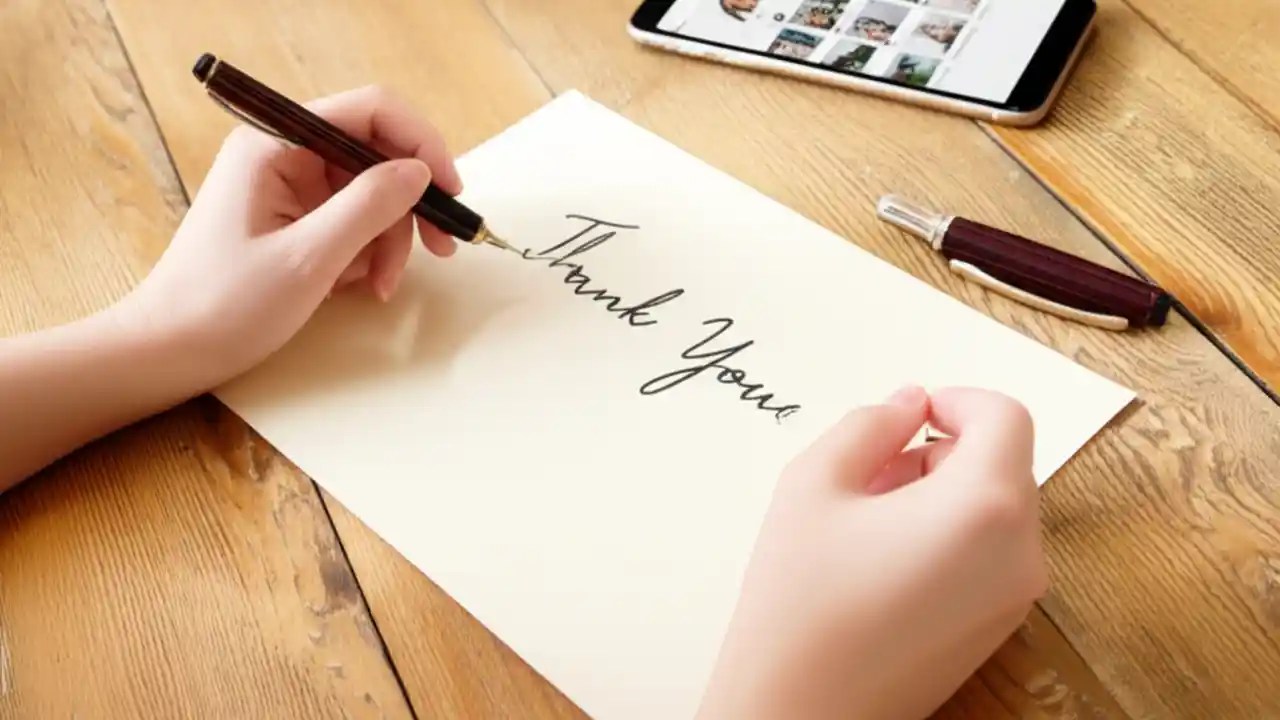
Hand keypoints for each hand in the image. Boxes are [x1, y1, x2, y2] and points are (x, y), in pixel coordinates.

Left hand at [116, 85, 459, 390]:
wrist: (171, 350)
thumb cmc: (223, 304)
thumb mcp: (307, 258)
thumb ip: (368, 207)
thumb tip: (420, 171)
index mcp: (274, 143)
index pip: (370, 111)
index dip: (421, 143)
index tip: (450, 191)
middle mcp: (282, 152)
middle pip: (376, 154)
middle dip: (410, 204)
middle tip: (440, 248)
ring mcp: (289, 185)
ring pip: (372, 192)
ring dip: (389, 239)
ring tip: (381, 285)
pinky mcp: (294, 215)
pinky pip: (353, 219)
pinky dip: (368, 251)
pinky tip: (358, 284)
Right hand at [699, 387, 1046, 719]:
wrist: (797, 713)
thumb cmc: (800, 605)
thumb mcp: (815, 483)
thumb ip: (869, 425)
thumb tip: (907, 404)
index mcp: (984, 507)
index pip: (1005, 417)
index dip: (957, 399)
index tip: (912, 413)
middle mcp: (1018, 555)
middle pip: (1002, 463)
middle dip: (940, 450)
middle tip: (870, 472)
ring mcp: (1013, 599)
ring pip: (995, 509)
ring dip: (940, 493)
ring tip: (866, 521)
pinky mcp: (995, 629)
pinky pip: (989, 553)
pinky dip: (948, 535)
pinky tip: (880, 559)